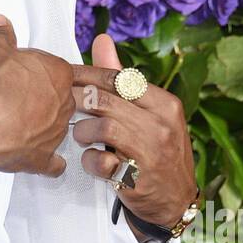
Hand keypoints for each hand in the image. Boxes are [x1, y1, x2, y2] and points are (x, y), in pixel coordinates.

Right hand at [0, 14, 75, 176]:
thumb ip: (1, 35)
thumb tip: (0, 24)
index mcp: (58, 74)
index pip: (64, 69)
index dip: (48, 70)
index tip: (43, 72)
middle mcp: (63, 103)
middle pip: (67, 97)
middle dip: (52, 97)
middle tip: (36, 96)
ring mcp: (55, 132)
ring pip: (62, 128)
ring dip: (50, 126)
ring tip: (32, 124)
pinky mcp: (41, 157)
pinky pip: (53, 163)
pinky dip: (50, 163)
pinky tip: (48, 162)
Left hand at [71, 32, 196, 228]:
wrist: (177, 202)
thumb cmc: (157, 152)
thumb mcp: (148, 112)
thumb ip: (122, 79)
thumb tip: (102, 40)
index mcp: (165, 104)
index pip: (118, 79)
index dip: (86, 76)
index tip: (67, 79)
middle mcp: (162, 125)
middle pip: (106, 101)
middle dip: (78, 103)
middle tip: (65, 109)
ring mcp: (152, 153)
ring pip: (102, 128)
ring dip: (83, 132)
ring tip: (83, 136)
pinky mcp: (138, 179)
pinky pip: (102, 162)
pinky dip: (91, 162)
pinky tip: (96, 162)